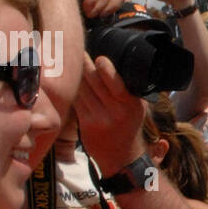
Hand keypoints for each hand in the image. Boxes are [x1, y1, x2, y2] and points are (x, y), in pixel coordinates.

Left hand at [73, 53, 148, 173]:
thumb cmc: (128, 125)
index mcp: (131, 104)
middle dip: (86, 65)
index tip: (99, 58)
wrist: (122, 157)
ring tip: (72, 61)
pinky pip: (76, 101)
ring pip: (83, 90)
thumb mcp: (137, 108)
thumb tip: (110, 64)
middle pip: (95, 82)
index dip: (106, 69)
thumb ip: (127, 89)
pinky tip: (70, 81)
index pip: (116, 83)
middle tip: (79, 51)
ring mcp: (100, 119)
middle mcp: (117, 112)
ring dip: (76, 75)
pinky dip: (72, 90)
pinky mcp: (85, 125)